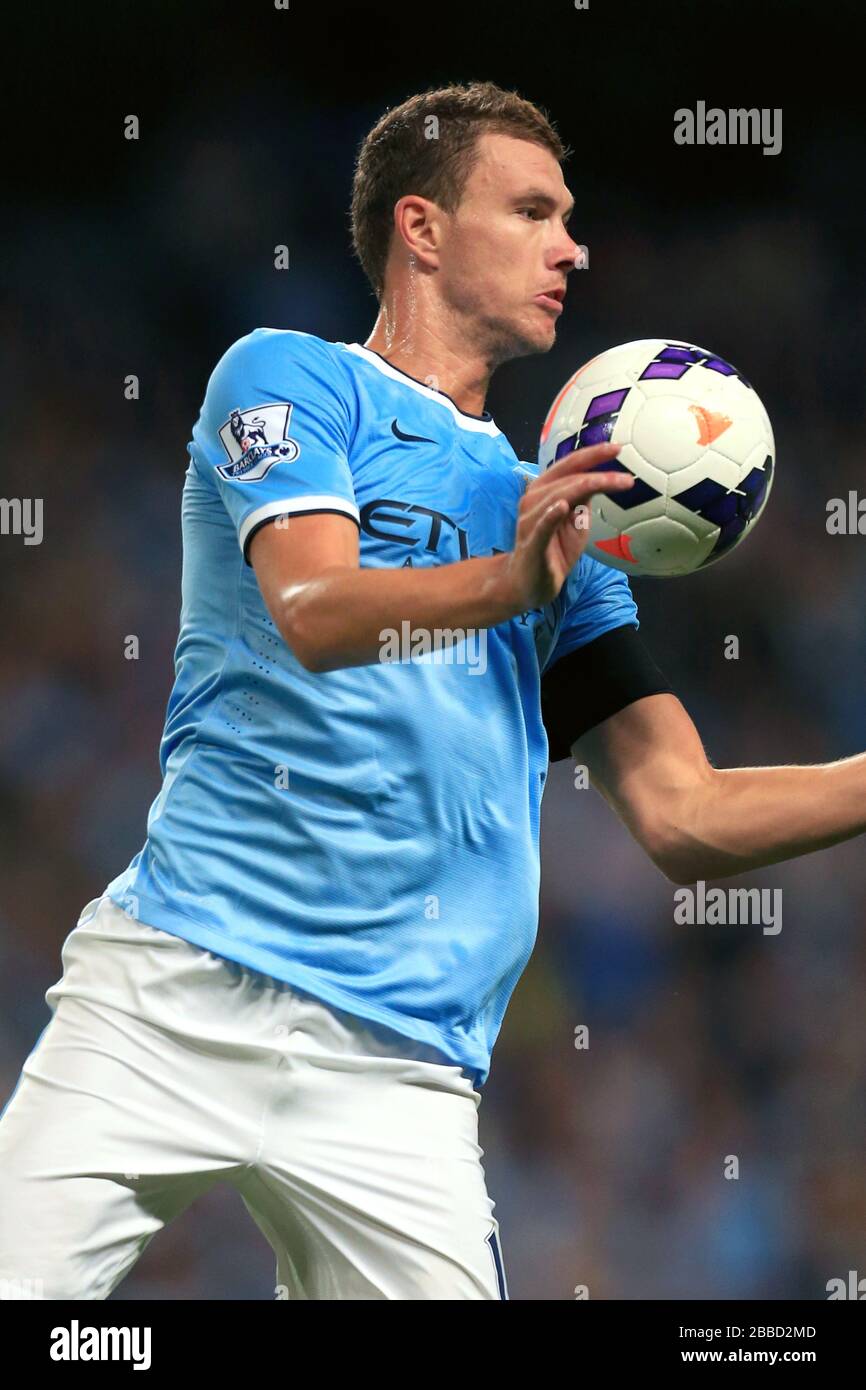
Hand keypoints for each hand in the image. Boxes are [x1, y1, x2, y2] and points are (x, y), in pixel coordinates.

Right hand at [502, 441, 633, 610]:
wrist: (529, 583)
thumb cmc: (553, 549)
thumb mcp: (575, 520)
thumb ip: (584, 499)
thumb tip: (603, 478)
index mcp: (544, 490)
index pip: (569, 465)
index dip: (592, 454)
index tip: (618, 448)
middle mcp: (533, 500)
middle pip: (568, 479)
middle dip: (599, 475)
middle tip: (628, 478)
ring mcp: (530, 522)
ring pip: (558, 497)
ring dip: (587, 488)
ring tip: (614, 484)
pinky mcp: (532, 545)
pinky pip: (541, 527)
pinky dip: (550, 516)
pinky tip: (562, 507)